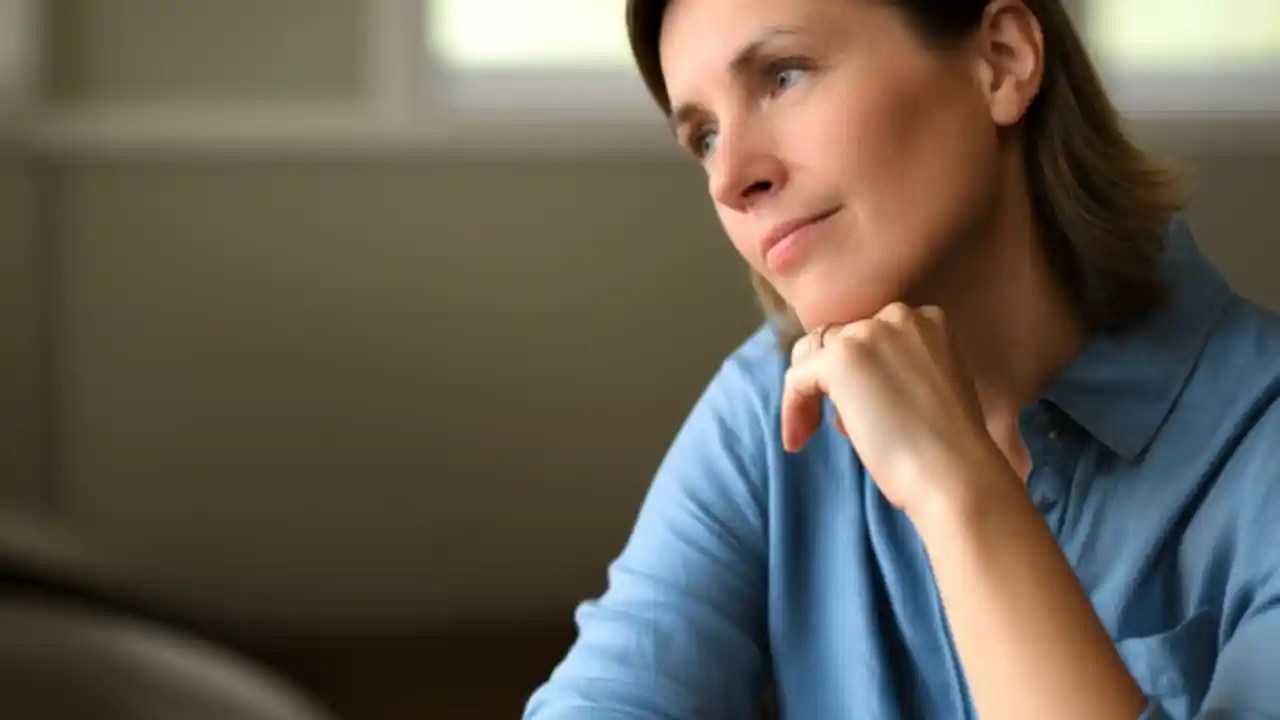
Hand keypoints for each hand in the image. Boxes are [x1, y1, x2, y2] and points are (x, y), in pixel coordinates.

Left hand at [782, 302, 1010, 515]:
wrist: (955, 474)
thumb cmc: (949, 449)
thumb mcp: (931, 390)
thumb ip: (899, 372)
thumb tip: (855, 387)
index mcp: (928, 320)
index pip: (872, 335)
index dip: (860, 372)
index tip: (863, 409)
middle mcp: (898, 315)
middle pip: (840, 340)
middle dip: (836, 381)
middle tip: (840, 425)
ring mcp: (868, 335)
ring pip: (814, 355)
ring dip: (811, 392)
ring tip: (815, 433)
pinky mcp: (839, 360)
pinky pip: (797, 379)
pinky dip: (792, 408)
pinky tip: (798, 440)